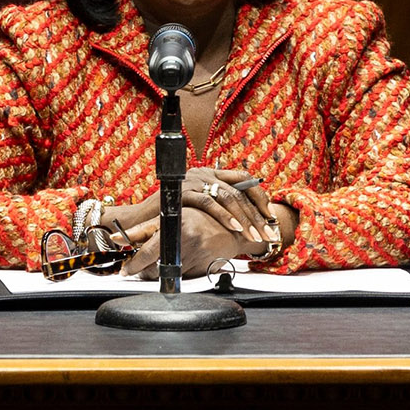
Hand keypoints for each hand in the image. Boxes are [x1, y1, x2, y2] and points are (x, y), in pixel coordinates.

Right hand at [105, 171, 286, 272]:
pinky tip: (235, 230)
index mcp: (209, 174)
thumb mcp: (197, 210)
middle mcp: (203, 173)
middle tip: (269, 234)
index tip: (270, 217)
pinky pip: (209, 203)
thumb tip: (245, 221)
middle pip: (239, 191)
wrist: (139, 221)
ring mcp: (193, 180)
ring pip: (228, 197)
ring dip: (245, 219)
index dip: (259, 197)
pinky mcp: (182, 191)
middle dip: (257, 215)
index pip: (243, 179)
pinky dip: (224, 217)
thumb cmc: (170, 218)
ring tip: (255, 237)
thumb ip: (216, 208)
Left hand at [114, 204, 251, 276]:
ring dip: (159, 273)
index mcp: (176, 226)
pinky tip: (179, 264)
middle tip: (140, 267)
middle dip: (144, 271)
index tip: (126, 270)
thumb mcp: (171, 216)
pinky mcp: (204, 271)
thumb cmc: (201, 217)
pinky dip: (176, 275)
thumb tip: (118, 237)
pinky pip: (182, 280)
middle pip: (155, 269)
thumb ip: (144, 228)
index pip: (148, 252)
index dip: (134, 264)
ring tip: (160, 262)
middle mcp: (187, 243)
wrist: (233, 227)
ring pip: (167, 276)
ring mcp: (197, 258)